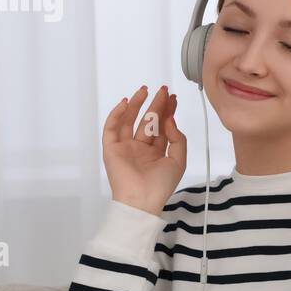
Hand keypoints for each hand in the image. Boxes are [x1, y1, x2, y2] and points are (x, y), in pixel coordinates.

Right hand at [103, 85, 186, 215]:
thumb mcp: (178, 161)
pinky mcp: (111, 149)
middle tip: (162, 90)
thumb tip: (170, 119)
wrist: (142, 199)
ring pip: (129, 121)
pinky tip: (125, 103)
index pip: (161, 127)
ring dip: (136, 105)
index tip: (173, 98)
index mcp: (156, 152)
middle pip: (147, 121)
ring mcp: (125, 147)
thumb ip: (177, 139)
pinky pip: (111, 128)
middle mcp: (140, 148)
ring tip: (145, 91)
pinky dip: (116, 114)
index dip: (167, 112)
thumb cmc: (160, 186)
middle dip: (155, 105)